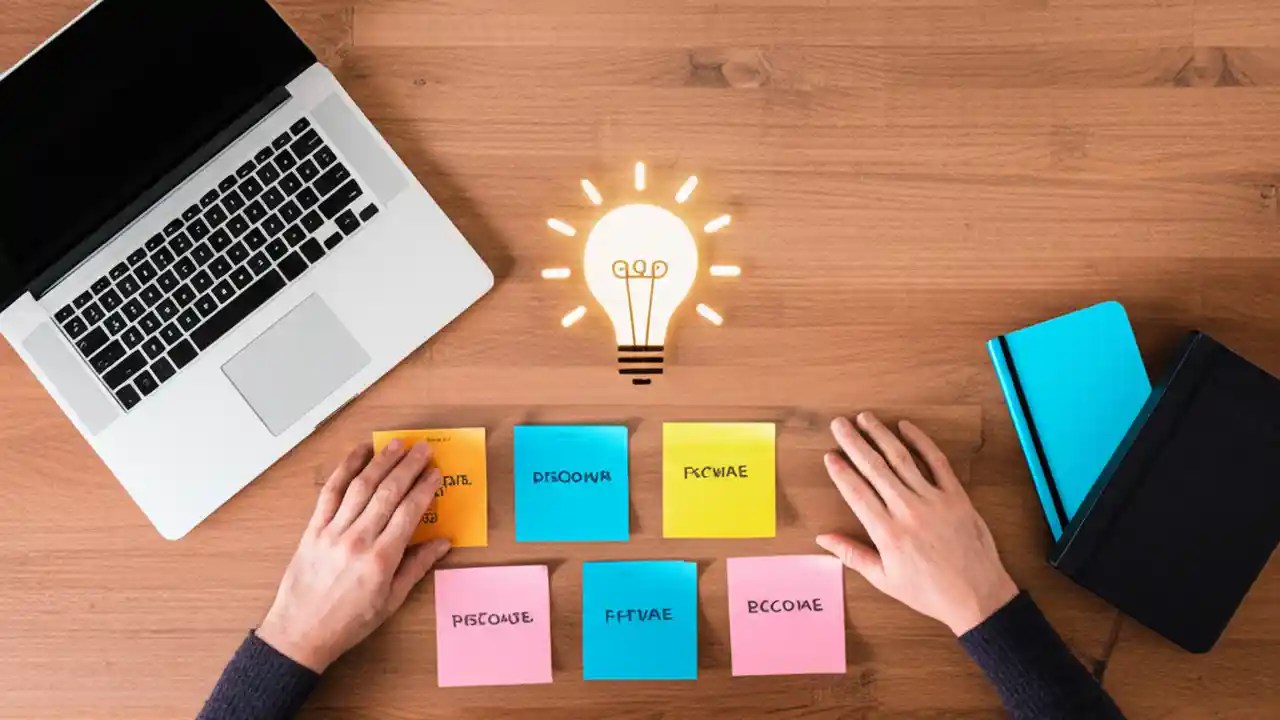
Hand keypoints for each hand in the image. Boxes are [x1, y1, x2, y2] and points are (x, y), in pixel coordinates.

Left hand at [257, 439, 450, 671]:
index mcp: (381, 560)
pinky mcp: (313, 529)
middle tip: (423, 449)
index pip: (409, 513)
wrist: (300, 632)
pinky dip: (345, 469)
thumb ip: (416, 567)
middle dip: (408, 467)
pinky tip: (358, 454)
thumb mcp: (391, 602)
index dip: (424, 488)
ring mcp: (333, 532)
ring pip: (361, 486)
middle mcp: (357, 540)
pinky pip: (330, 492)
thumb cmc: (348, 622)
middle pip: (388, 493)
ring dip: (381, 462)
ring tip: (396, 444)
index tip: (435, 472)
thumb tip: (442, 543)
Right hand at [816, 412, 1017, 635]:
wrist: (976, 595)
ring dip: (881, 435)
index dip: (841, 471)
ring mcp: (934, 500)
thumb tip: (822, 538)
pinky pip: (937, 461)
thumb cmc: (928, 591)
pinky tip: (906, 427)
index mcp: (887, 533)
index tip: (829, 455)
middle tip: (839, 424)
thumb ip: (852, 554)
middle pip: (874, 468)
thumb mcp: (884, 579)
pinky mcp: (956, 496)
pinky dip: (921, 441)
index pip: (856, 492)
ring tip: (866, 418)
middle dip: (854, 443)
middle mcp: (908, 510)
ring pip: (901, 459)